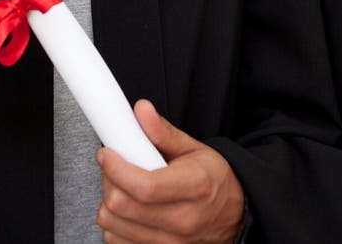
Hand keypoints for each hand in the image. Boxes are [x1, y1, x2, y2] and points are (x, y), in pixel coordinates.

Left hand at [96, 100, 244, 242]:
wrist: (234, 214)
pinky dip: (115, 225)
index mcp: (194, 188)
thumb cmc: (212, 180)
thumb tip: (142, 110)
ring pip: (114, 227)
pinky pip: (118, 243)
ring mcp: (171, 243)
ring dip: (109, 204)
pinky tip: (126, 209)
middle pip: (123, 207)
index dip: (117, 169)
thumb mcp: (193, 148)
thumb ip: (163, 131)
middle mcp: (182, 221)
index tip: (106, 154)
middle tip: (113, 165)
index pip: (145, 186)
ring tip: (121, 187)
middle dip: (109, 181)